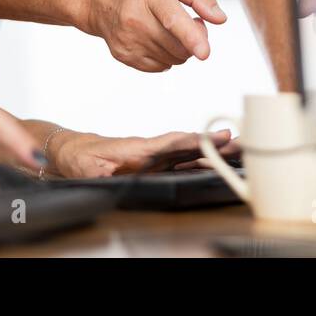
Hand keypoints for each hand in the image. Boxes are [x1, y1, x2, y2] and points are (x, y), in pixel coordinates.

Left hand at [49, 128, 235, 178]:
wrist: (74, 151)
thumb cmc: (81, 158)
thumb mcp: (88, 168)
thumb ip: (105, 172)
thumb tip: (116, 177)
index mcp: (138, 149)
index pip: (171, 143)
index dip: (194, 141)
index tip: (215, 138)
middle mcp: (151, 150)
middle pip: (187, 146)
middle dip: (213, 144)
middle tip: (240, 142)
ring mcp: (155, 155)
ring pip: (188, 153)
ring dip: (212, 152)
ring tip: (238, 150)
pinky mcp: (155, 162)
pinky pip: (182, 160)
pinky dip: (201, 160)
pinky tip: (217, 162)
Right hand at [79, 0, 226, 71]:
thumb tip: (220, 19)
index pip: (172, 18)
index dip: (191, 36)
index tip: (204, 53)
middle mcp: (134, 17)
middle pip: (178, 45)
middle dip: (193, 39)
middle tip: (190, 21)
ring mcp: (127, 39)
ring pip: (173, 59)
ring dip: (180, 48)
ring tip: (169, 27)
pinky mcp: (123, 55)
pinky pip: (160, 66)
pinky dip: (166, 56)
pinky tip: (156, 37)